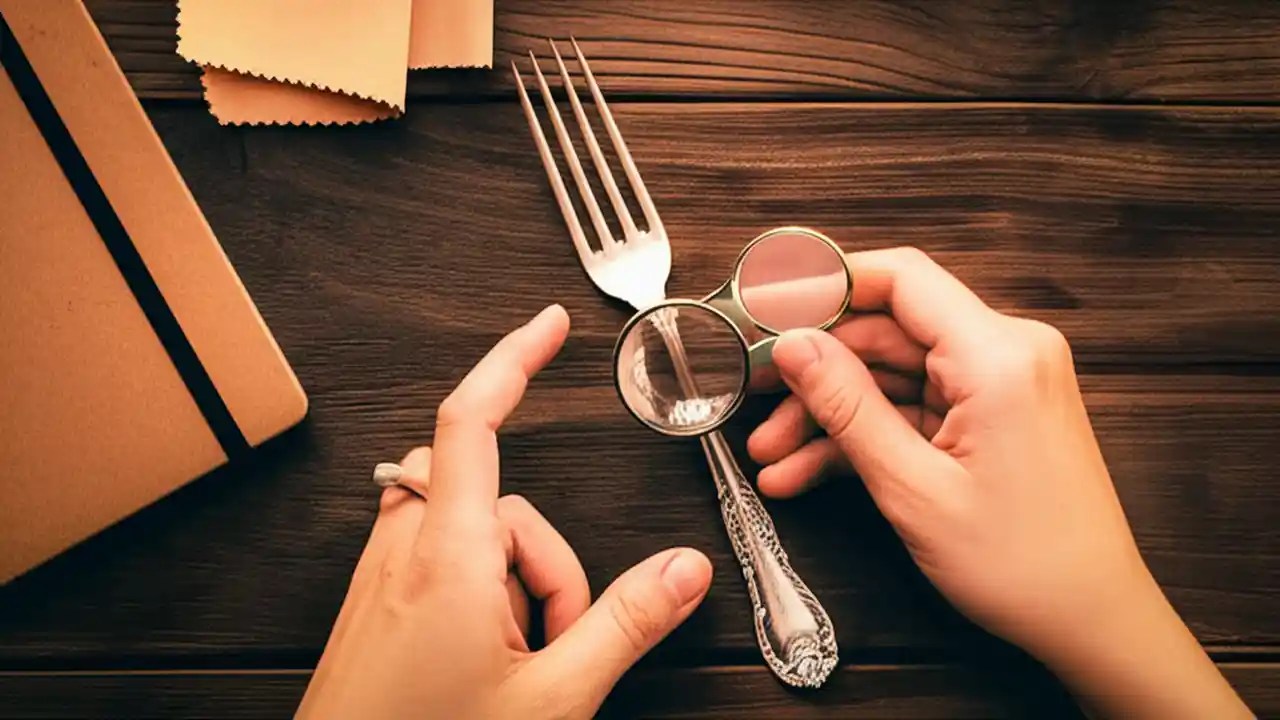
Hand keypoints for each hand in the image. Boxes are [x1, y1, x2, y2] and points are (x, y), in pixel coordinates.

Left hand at [297, 305, 712, 718]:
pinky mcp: (372, 608)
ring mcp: (380, 580)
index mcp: (446, 557)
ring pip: (467, 533)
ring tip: (515, 664)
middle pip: (493, 497)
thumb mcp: (550, 698)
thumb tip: (684, 569)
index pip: (473, 418)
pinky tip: (481, 666)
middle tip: (554, 636)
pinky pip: (436, 565)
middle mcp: (403, 552)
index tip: (549, 326)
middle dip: (541, 556)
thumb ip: (624, 624)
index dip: (513, 359)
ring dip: (510, 584)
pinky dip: (477, 598)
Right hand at [747, 248, 1250, 718]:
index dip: (825, 284)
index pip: (899, 279)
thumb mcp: (913, 487)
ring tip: (771, 456)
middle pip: (886, 331)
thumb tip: (793, 344)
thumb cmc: (1023, 565)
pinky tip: (806, 472)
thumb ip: (847, 406)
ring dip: (830, 413)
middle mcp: (1007, 354)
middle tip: (754, 398)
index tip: (766, 307)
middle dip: (815, 370)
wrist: (1091, 621)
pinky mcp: (992, 416)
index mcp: (998, 356)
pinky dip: (865, 437)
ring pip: (891, 375)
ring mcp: (1000, 386)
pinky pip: (914, 409)